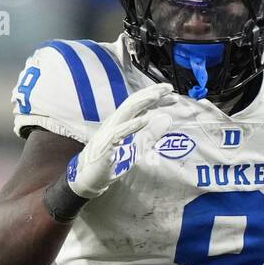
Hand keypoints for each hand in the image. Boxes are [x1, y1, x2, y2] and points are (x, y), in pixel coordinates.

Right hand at [66, 84, 175, 199]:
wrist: (91, 176)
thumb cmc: (113, 161)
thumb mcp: (137, 146)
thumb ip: (151, 134)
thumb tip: (166, 121)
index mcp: (123, 122)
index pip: (141, 105)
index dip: (156, 98)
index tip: (172, 95)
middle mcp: (116, 122)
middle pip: (134, 102)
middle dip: (151, 93)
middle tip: (168, 88)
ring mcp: (110, 132)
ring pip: (126, 112)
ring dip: (142, 103)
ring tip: (156, 96)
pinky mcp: (107, 145)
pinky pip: (119, 133)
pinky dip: (132, 125)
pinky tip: (144, 120)